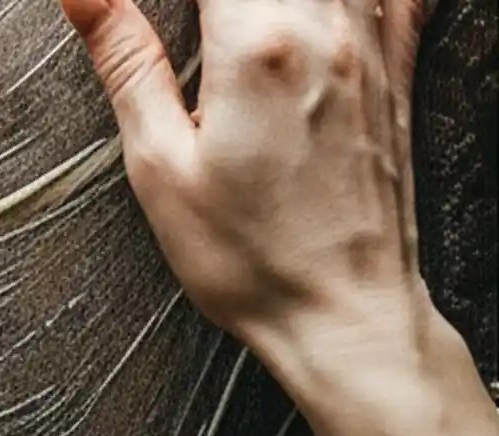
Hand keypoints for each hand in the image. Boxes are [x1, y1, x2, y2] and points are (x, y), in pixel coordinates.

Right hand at [64, 4, 498, 435]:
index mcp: (257, 43)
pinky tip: (311, 14)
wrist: (346, 314)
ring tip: (224, 27)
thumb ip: (126, 62)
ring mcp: (375, 41)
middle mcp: (329, 25)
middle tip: (185, 29)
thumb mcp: (160, 166)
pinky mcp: (400, 65)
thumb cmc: (251, 260)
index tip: (130, 7)